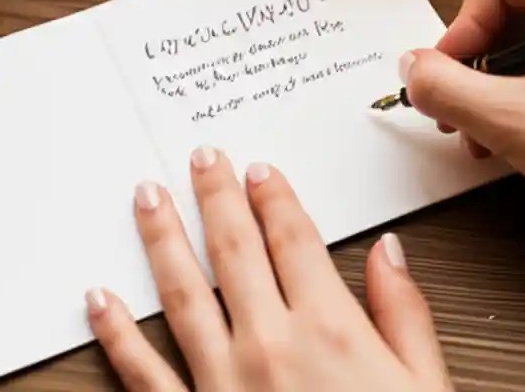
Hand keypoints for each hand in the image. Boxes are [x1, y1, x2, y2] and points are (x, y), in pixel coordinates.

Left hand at [85, 148, 453, 391]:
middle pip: (236, 252)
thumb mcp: (426, 387)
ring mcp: (223, 384)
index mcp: (329, 331)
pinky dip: (117, 333)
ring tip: (147, 197)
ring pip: (184, 295)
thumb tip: (389, 252)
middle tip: (199, 156)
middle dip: (217, 198)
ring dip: (162, 241)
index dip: (275, 198)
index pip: (294, 242)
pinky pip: (143, 373)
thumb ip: (405, 315)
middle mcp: (269, 347)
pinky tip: (98, 299)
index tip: (258, 169)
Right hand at [399, 0, 524, 231]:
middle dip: (473, 66)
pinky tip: (513, 137)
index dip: (459, 30)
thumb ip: (448, 88)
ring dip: (494, 87)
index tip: (447, 80)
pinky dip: (524, 95)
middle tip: (457, 114)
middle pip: (506, 9)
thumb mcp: (515, 121)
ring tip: (484, 137)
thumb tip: (411, 68)